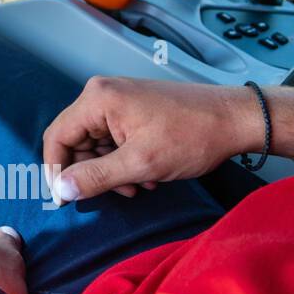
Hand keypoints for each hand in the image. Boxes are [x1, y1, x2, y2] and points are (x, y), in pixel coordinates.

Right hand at [42, 76, 260, 202]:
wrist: (237, 119)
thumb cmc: (192, 137)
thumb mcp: (140, 164)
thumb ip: (96, 177)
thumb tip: (61, 190)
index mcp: (97, 100)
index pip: (57, 137)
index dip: (56, 171)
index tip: (64, 199)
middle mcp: (102, 94)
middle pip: (76, 141)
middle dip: (93, 172)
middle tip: (120, 193)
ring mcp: (119, 99)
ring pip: (96, 143)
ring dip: (111, 169)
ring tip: (140, 186)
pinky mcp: (133, 107)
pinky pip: (113, 137)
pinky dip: (124, 159)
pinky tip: (147, 175)